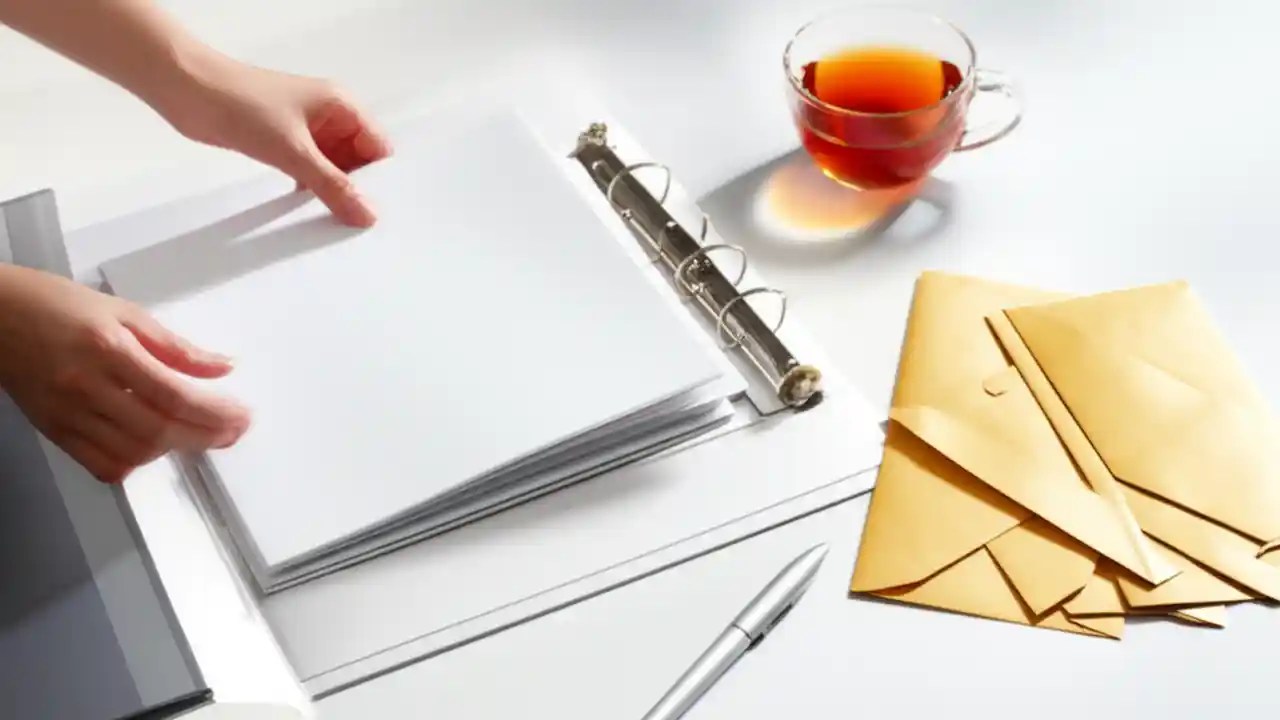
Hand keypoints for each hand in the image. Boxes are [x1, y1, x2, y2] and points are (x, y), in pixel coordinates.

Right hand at [0, 265, 249, 483]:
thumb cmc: (54, 305)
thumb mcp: (123, 312)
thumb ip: (175, 346)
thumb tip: (222, 367)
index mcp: (107, 348)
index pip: (173, 393)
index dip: (213, 411)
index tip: (241, 416)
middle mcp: (86, 385)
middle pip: (158, 428)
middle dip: (205, 435)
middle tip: (233, 431)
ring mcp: (67, 413)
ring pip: (132, 451)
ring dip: (174, 449)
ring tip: (201, 435)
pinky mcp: (53, 431)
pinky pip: (100, 463)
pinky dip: (134, 463)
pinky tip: (153, 448)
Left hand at [158, 53, 392, 226]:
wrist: (187, 91)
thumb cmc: (241, 103)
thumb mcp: (294, 151)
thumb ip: (333, 186)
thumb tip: (366, 214)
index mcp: (342, 105)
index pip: (378, 147)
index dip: (379, 178)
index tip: (375, 210)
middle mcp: (329, 115)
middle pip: (358, 160)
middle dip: (355, 187)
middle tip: (355, 222)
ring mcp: (305, 129)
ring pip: (333, 167)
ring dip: (331, 190)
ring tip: (332, 220)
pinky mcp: (283, 141)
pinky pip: (309, 169)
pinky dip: (310, 187)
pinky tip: (306, 209)